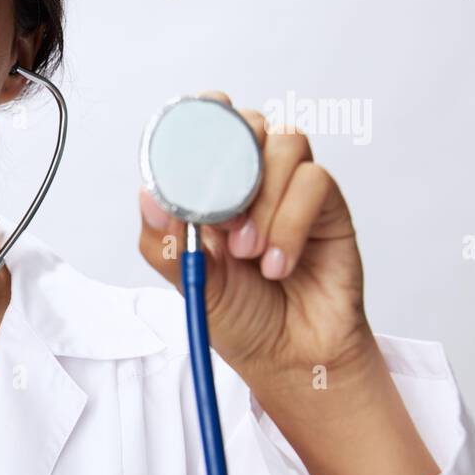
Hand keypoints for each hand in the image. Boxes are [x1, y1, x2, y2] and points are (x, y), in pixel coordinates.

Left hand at [137, 90, 376, 389]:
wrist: (291, 355)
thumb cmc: (240, 315)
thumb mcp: (187, 281)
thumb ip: (163, 240)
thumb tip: (147, 195)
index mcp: (208, 189)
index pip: (204, 128)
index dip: (197, 119)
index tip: (187, 140)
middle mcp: (251, 179)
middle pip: (247, 121)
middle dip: (232, 160)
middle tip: (220, 216)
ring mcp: (290, 188)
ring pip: (285, 142)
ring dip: (262, 198)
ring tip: (248, 252)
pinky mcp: (327, 205)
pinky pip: (315, 180)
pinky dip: (290, 222)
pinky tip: (277, 265)